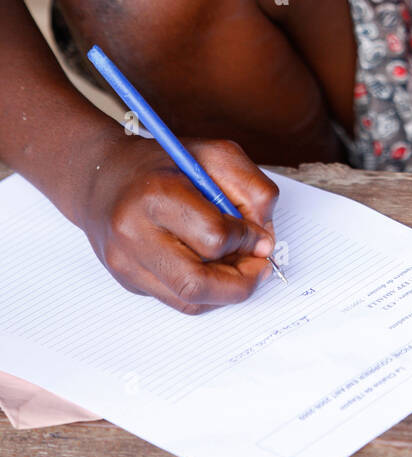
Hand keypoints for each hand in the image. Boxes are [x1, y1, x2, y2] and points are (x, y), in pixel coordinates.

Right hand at [80, 136, 278, 313]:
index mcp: (155, 194)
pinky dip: (205, 292)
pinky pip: (176, 300)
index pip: (214, 237)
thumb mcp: (215, 155)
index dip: (247, 239)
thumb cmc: (163, 163)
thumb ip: (251, 189)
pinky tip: (214, 269)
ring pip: (188, 301)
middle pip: (197, 283)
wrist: (102, 176)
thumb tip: (264, 241)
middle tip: (259, 268)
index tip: (258, 234)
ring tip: (239, 268)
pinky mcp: (126, 280)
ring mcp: (125, 262)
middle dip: (240, 282)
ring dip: (225, 291)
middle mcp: (133, 233)